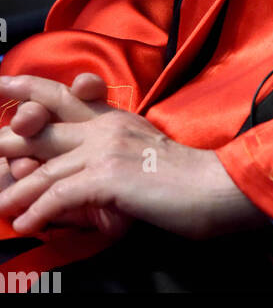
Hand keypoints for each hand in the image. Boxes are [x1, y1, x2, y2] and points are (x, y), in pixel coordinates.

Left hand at [0, 73, 270, 240]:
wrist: (215, 188)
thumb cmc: (185, 180)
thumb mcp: (142, 157)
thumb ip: (108, 158)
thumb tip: (74, 174)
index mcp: (115, 118)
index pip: (65, 94)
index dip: (31, 87)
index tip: (4, 84)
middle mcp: (107, 126)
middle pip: (45, 125)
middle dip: (9, 137)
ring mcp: (107, 149)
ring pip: (46, 167)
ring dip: (18, 191)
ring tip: (0, 206)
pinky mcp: (110, 177)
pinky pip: (61, 196)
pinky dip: (39, 212)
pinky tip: (26, 223)